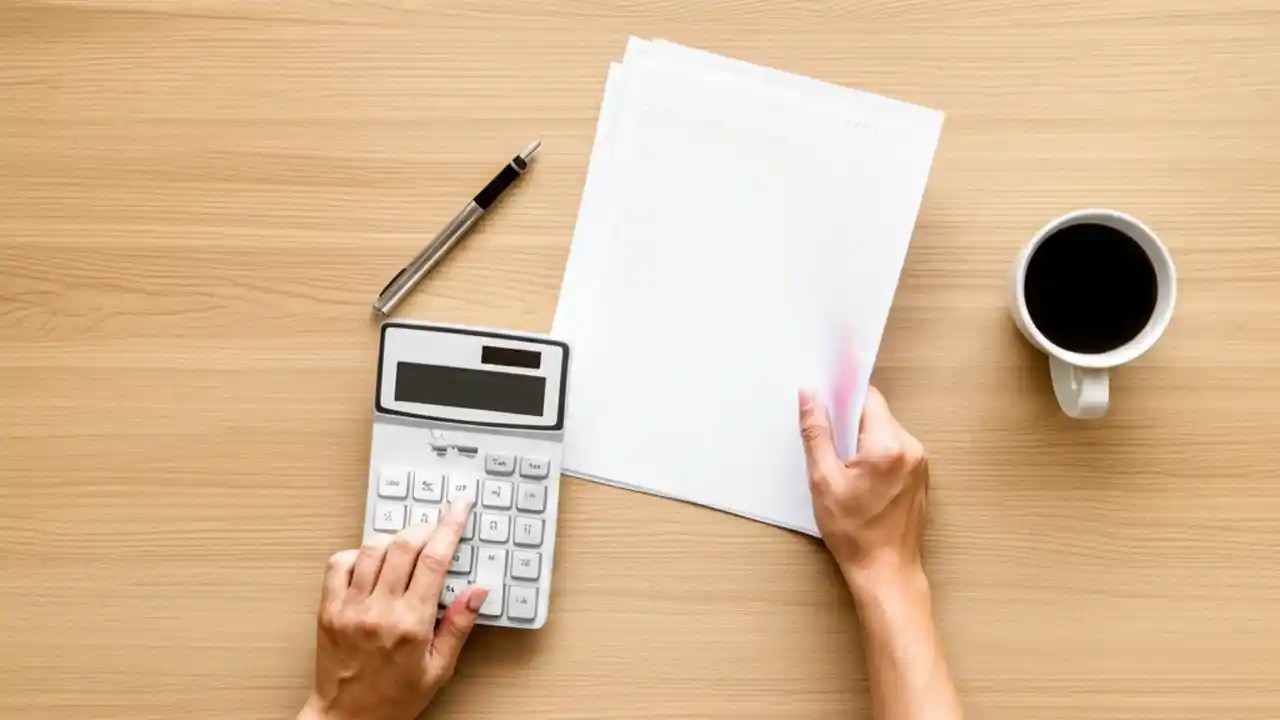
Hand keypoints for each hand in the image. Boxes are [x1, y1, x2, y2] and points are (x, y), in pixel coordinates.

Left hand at [298, 502, 487, 719]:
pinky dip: (357, 554)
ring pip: (373, 548)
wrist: (347, 719)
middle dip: (425, 528)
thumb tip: (477, 591)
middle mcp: (379, 610)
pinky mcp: (328, 609)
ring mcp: (350, 607)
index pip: (434, 560)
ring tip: (406, 548)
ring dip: (394, 539)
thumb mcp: (439, 668)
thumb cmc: (394, 698)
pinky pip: (339, 563)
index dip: (449, 527)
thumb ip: (458, 625)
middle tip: (435, 528)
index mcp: (411, 624)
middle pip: (404, 545)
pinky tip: (370, 563)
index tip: (459, 509)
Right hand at [798, 385, 929, 595]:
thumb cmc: (854, 533)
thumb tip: (809, 395)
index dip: (843, 396)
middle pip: (877, 414)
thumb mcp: (823, 480)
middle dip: (851, 424)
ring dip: (863, 441)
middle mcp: (912, 448)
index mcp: (888, 446)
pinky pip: (895, 450)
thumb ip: (816, 432)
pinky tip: (861, 481)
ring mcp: (921, 462)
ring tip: (845, 471)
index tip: (825, 404)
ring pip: (885, 432)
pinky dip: (876, 455)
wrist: (886, 571)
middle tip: (830, 449)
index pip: (868, 398)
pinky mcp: (921, 475)